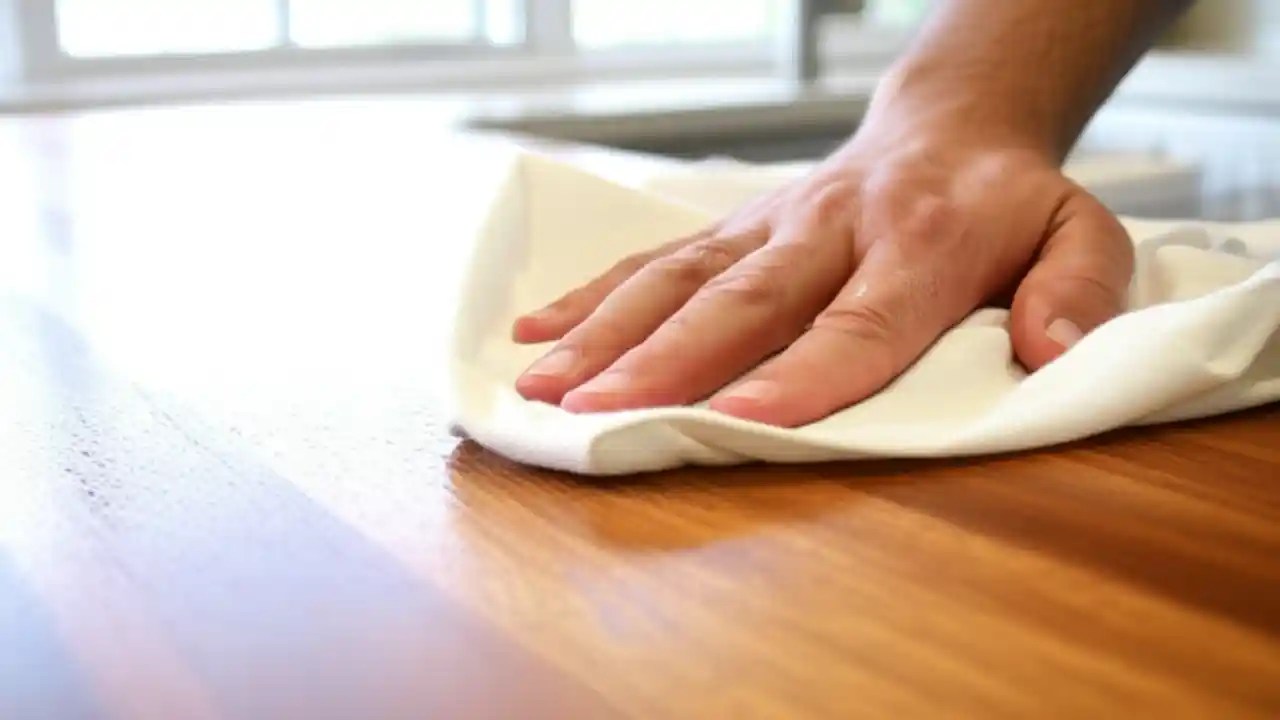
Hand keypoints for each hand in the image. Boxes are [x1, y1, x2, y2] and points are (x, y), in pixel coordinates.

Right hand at [510, 118, 1133, 426]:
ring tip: (545, 386)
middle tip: (598, 411)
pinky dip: (593, 295)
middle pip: (742, 301)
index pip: (859, 318)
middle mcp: (829, 228)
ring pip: (679, 278)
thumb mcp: (1080, 232)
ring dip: (607, 333)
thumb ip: (1078, 288)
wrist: (946, 127)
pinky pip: (657, 257)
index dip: (804, 374)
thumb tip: (1051, 351)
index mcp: (920, 239)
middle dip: (665, 360)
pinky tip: (535, 330)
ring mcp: (769, 226)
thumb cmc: (1007, 202)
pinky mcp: (733, 228)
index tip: (742, 423)